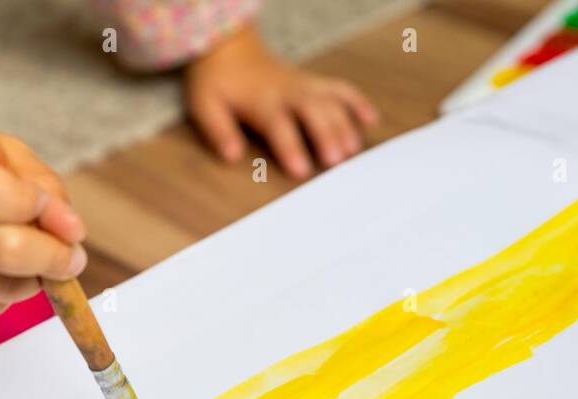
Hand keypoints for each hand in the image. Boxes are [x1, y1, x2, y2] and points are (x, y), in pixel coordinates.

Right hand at [0, 123, 87, 318]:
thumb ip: (40, 182)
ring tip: (23, 252)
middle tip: (72, 256)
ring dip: (33, 276)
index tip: (55, 212)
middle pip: (5, 252)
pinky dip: (6, 290)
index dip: (29, 204)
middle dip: (54, 257)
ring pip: (7, 289)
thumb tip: (73, 233)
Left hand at [183, 26, 378, 179]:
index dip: (290, 147)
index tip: (301, 171)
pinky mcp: (313, 83)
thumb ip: (219, 131)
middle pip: (313, 112)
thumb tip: (231, 156)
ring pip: (331, 101)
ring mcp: (304, 86)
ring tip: (354, 151)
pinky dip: (357, 102)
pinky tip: (371, 120)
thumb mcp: (205, 106)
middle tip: (337, 162)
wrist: (229, 48)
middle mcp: (287, 92)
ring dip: (345, 125)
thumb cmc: (218, 82)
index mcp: (261, 101)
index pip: (278, 125)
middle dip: (327, 135)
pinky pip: (340, 88)